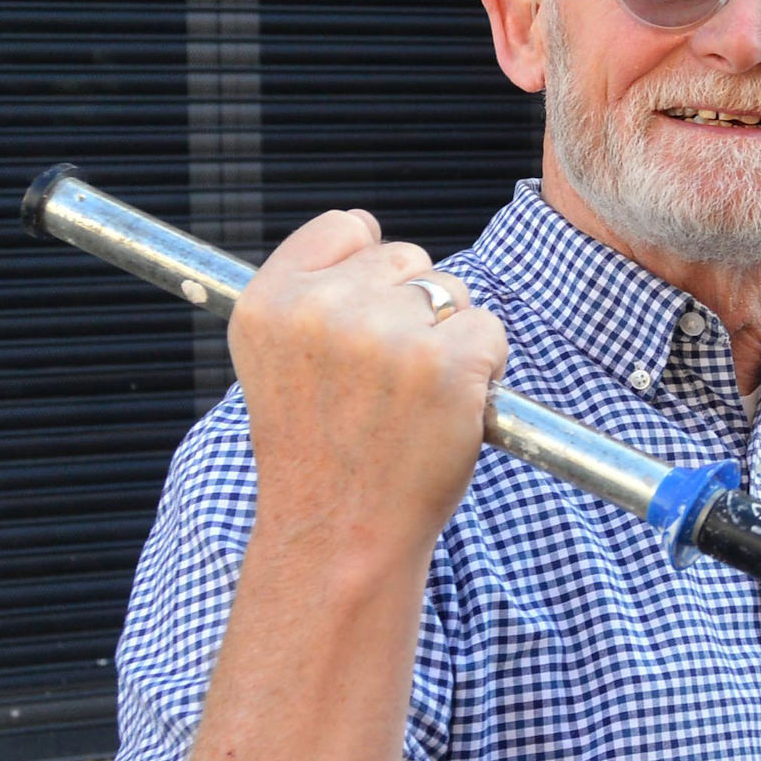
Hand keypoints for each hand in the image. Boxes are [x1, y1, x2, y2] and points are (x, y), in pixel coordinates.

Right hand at [231, 210, 507, 570]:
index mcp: (269, 302)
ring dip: (450, 337)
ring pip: (453, 291)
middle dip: (412, 309)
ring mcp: (386, 333)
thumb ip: (312, 293)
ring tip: (412, 400)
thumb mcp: (281, 362)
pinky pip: (491, 329)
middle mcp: (322, 309)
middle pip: (407, 258)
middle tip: (387, 383)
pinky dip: (484, 366)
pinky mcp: (448, 361)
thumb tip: (364, 225)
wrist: (341, 534)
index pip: (344, 227)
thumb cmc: (323, 451)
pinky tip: (447, 409)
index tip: (362, 322)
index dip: (368, 272)